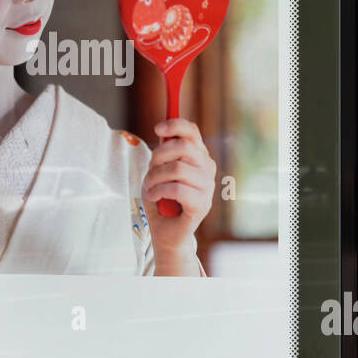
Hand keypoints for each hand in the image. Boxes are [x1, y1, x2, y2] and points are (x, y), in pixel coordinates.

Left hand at [141, 118, 215, 270]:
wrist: (166, 232)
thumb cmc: (161, 199)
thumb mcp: (158, 171)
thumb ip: (163, 153)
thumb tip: (163, 131)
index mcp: (198, 156)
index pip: (192, 131)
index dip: (175, 125)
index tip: (157, 129)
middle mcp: (207, 168)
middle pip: (184, 147)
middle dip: (159, 156)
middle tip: (150, 170)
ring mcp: (208, 187)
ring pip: (177, 168)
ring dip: (155, 178)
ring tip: (149, 188)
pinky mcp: (202, 204)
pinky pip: (177, 189)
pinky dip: (158, 191)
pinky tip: (153, 197)